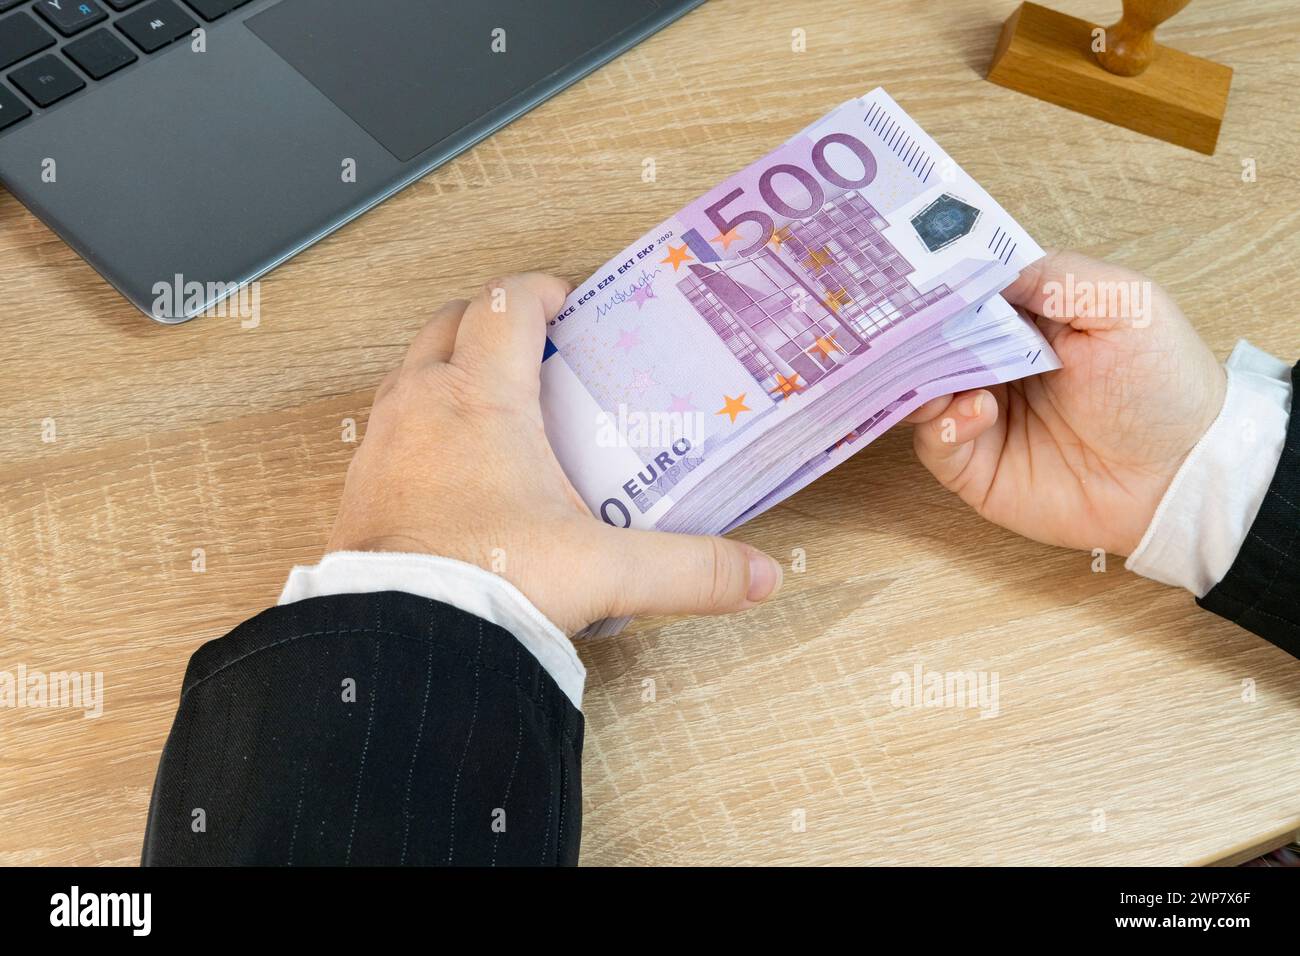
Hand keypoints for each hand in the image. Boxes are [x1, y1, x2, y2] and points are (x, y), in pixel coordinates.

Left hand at [326, 273, 782, 634]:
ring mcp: (383, 442)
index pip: (506, 303)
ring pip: (411, 369)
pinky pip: (389, 427)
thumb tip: (756, 576)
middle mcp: (423, 404)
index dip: (540, 291)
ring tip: (498, 404)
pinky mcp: (360, 485)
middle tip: (537, 347)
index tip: (569, 304)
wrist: (401, 643)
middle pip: (451, 321)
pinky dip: (421, 425)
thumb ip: (689, 569)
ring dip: (450, 368)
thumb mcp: (605, 570)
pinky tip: (454, 467)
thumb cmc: (490, 585)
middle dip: (492, 320)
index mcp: (482, 398)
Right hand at [906, 250, 1225, 556]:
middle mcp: (995, 365)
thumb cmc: (1166, 386)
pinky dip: (941, 424)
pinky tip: (976, 412)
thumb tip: (985, 267)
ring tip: (935, 371)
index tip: (916, 273)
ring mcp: (980, 416)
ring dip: (918, 377)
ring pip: (919, 390)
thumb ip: (1055, 276)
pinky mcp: (975, 468)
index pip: (963, 293)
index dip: (939, 283)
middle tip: (901, 323)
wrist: (1183, 476)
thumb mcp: (1125, 304)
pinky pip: (934, 443)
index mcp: (1025, 320)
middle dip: (913, 331)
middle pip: (930, 341)